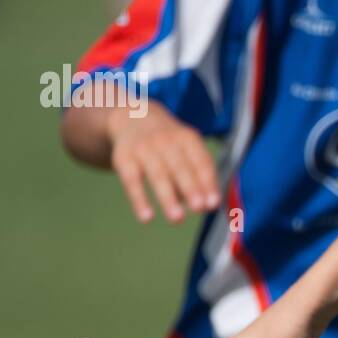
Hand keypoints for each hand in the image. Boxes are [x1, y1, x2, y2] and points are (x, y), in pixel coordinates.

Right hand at [107, 103, 219, 223]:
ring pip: (158, 175)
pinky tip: (147, 218)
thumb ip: (199, 175)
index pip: (201, 161)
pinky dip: (139, 200)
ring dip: (168, 198)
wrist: (133, 118)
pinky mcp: (124, 158)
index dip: (208, 182)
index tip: (213, 203)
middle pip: (180, 167)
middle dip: (190, 188)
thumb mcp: (187, 149)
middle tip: (199, 208)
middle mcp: (166, 140)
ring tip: (178, 219)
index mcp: (187, 138)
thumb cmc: (170, 144)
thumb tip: (208, 205)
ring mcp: (144, 148)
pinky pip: (132, 181)